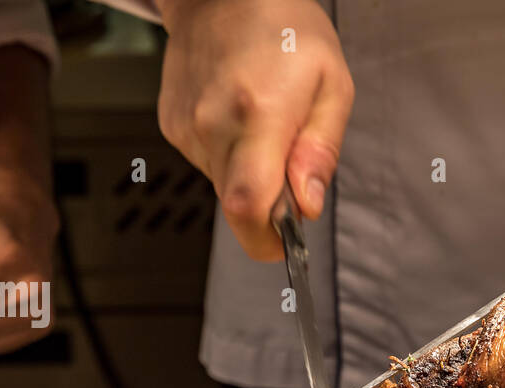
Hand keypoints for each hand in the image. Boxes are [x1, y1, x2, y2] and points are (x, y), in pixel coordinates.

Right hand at [155, 0, 354, 259]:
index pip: (248, 204)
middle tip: (290, 165)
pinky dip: (230, 155)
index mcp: (260, 113)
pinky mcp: (173, 127)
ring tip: (264, 124)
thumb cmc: (283, 28)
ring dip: (251, 175)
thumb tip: (308, 203)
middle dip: (269, 205)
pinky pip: (208, 164)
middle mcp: (215, 123)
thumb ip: (321, 151)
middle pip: (238, 205)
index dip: (266, 239)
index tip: (287, 242)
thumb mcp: (332, 84)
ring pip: (224, 187)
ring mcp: (187, 127)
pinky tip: (239, 116)